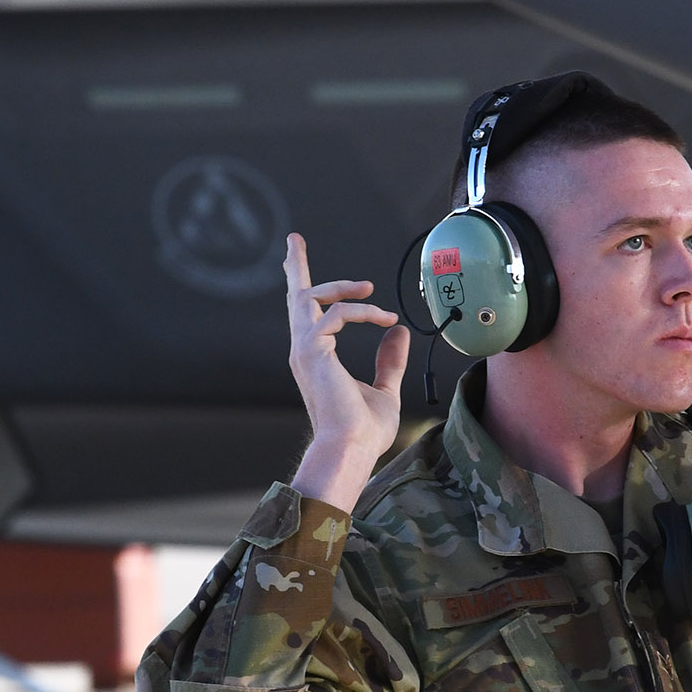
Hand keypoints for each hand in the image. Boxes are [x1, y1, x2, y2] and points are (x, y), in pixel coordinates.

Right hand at [283, 232, 409, 509]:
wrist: (351, 450)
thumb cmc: (364, 430)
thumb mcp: (384, 389)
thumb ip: (389, 360)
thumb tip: (397, 332)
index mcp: (315, 357)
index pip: (308, 316)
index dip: (307, 287)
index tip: (302, 262)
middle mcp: (304, 350)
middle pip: (295, 298)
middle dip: (296, 267)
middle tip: (295, 240)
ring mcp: (304, 349)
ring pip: (310, 298)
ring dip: (342, 288)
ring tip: (372, 291)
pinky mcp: (312, 351)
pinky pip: (335, 315)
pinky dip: (361, 311)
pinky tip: (384, 319)